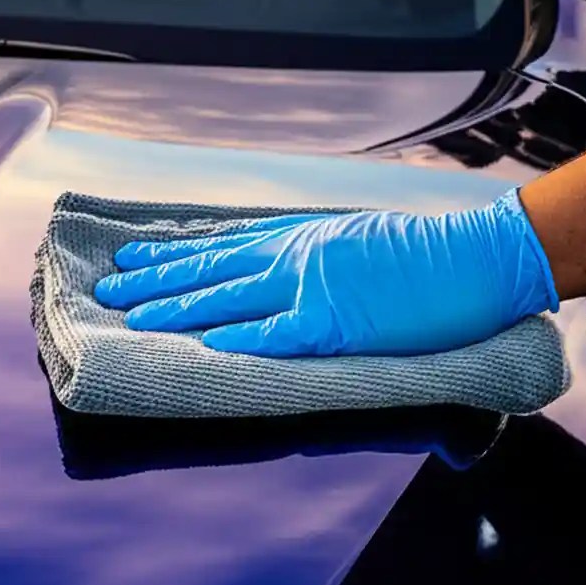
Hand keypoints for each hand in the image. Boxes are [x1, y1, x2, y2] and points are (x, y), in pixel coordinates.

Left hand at [93, 189, 557, 356]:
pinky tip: (205, 345)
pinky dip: (241, 340)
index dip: (172, 257)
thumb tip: (284, 278)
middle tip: (108, 289)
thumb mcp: (357, 243)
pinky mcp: (339, 322)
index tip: (132, 259)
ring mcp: (313, 287)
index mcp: (300, 239)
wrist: (477, 257)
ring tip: (132, 316)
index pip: (220, 248)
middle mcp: (295, 257)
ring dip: (177, 309)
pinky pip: (278, 334)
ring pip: (229, 299)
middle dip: (155, 282)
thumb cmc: (425, 257)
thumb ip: (314, 260)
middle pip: (210, 270)